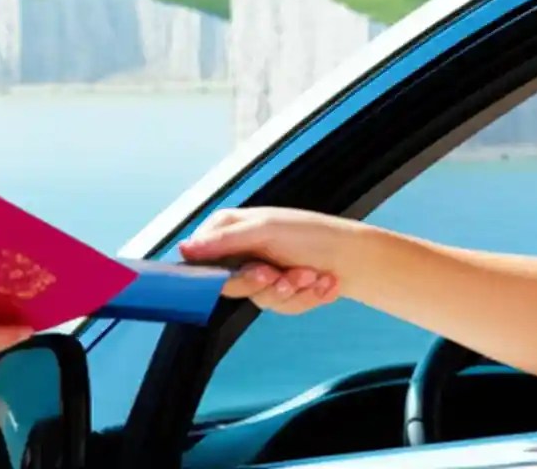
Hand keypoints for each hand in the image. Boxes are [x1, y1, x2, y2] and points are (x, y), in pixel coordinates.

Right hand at [179, 207, 363, 313]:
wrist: (352, 256)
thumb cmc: (311, 233)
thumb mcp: (265, 230)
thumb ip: (224, 241)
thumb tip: (184, 249)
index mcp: (227, 229)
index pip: (201, 260)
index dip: (221, 274)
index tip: (252, 274)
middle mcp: (238, 253)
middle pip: (231, 285)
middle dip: (266, 281)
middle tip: (282, 273)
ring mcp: (258, 275)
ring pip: (260, 299)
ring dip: (293, 289)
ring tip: (313, 272)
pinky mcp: (277, 294)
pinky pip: (281, 307)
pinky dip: (305, 297)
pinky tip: (321, 282)